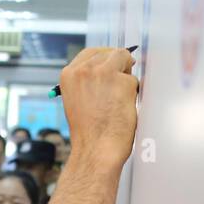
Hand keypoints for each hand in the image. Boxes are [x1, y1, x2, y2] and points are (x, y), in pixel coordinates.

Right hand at [57, 47, 137, 169]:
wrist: (95, 150)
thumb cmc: (88, 132)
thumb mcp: (77, 100)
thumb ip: (88, 81)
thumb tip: (109, 68)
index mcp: (69, 74)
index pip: (92, 53)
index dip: (105, 59)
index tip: (113, 66)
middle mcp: (85, 69)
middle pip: (111, 54)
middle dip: (119, 66)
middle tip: (120, 87)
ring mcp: (104, 73)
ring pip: (124, 62)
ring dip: (126, 79)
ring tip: (116, 103)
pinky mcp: (123, 82)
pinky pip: (134, 81)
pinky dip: (132, 95)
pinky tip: (122, 110)